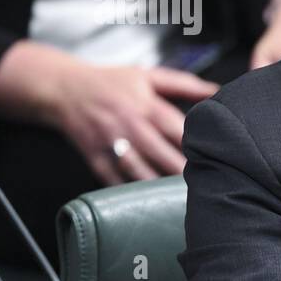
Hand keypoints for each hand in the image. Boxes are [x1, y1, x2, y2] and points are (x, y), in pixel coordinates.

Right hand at [54, 62, 218, 184]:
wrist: (63, 89)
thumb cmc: (111, 83)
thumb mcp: (148, 76)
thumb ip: (185, 84)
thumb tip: (217, 90)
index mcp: (146, 105)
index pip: (175, 127)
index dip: (196, 143)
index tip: (216, 157)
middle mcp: (129, 125)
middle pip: (160, 152)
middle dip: (181, 170)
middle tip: (205, 185)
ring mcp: (110, 143)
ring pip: (137, 170)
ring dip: (158, 185)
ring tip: (180, 199)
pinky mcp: (94, 158)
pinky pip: (113, 179)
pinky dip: (130, 192)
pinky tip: (148, 203)